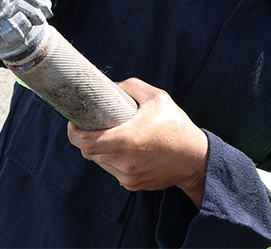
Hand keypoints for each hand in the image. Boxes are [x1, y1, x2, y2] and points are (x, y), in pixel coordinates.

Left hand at [67, 78, 209, 205]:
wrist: (195, 159)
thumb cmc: (176, 126)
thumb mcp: (157, 97)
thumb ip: (129, 87)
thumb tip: (109, 86)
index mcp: (128, 140)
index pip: (85, 142)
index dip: (74, 132)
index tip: (75, 121)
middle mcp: (125, 162)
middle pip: (89, 152)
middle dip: (88, 138)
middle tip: (95, 125)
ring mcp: (128, 176)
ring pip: (100, 162)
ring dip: (101, 150)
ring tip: (115, 136)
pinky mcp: (133, 184)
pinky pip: (113, 171)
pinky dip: (113, 160)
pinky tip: (127, 150)